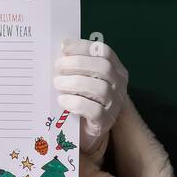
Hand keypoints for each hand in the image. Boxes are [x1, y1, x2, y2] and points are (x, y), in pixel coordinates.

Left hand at [53, 38, 128, 159]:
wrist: (87, 130)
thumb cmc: (83, 97)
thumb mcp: (82, 77)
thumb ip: (76, 63)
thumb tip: (63, 46)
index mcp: (115, 69)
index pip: (103, 51)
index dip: (83, 47)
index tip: (63, 48)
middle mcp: (119, 85)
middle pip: (103, 67)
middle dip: (77, 63)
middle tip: (57, 66)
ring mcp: (114, 104)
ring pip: (100, 89)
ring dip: (74, 83)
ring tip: (57, 83)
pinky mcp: (105, 121)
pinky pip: (94, 110)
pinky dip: (76, 103)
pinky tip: (62, 100)